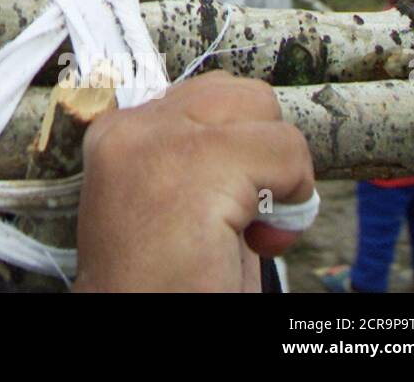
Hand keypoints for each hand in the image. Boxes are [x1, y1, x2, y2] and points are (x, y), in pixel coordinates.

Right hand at [73, 72, 314, 291]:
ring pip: (263, 109)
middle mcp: (133, 126)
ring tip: (255, 221)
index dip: (238, 143)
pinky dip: (295, 197)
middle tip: (251, 208)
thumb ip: (191, 157)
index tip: (228, 202)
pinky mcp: (200, 164)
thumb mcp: (166, 201)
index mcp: (118, 132)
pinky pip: (285, 151)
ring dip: (280, 168)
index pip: (202, 94)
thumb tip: (253, 132)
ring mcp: (162, 139)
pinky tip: (263, 238)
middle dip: (263, 145)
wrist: (133, 321)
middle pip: (237, 91)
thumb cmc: (159, 282)